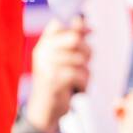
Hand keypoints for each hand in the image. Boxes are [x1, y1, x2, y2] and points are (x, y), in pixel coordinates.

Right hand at [25, 16, 90, 132]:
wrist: (44, 110)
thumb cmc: (56, 82)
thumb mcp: (62, 58)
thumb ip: (71, 39)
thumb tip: (84, 22)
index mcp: (43, 45)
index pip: (59, 23)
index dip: (78, 25)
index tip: (90, 31)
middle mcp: (42, 53)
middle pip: (75, 39)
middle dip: (86, 51)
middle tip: (83, 63)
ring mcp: (46, 66)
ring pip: (81, 58)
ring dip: (85, 71)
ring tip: (76, 80)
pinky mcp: (53, 80)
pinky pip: (80, 74)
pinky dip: (83, 83)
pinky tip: (76, 89)